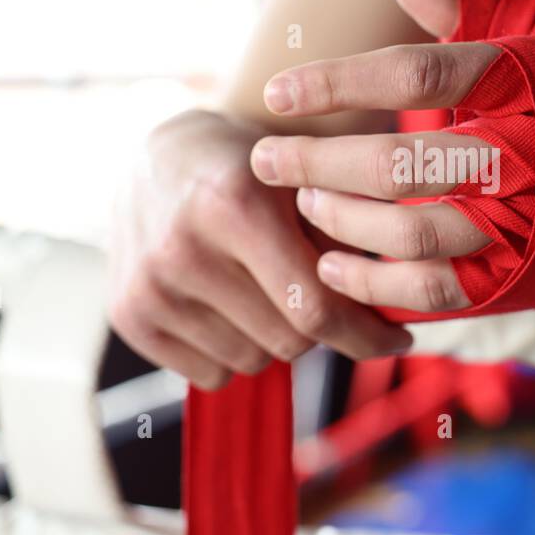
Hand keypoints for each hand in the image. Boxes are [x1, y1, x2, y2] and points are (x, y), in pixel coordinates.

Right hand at [106, 109, 411, 389]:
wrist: (160, 158)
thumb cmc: (251, 169)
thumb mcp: (304, 181)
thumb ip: (349, 237)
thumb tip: (407, 305)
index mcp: (234, 203)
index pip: (315, 308)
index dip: (367, 335)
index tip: (398, 341)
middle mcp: (182, 247)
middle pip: (289, 342)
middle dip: (317, 326)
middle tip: (315, 290)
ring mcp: (148, 285)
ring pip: (253, 362)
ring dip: (273, 338)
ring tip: (261, 287)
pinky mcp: (127, 315)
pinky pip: (211, 376)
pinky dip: (232, 353)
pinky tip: (225, 303)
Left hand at [249, 0, 512, 312]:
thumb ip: (473, 3)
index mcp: (528, 80)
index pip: (412, 75)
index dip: (336, 83)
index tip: (277, 93)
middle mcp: (526, 156)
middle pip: (398, 164)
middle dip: (318, 162)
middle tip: (264, 159)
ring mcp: (528, 225)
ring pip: (411, 234)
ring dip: (341, 223)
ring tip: (301, 204)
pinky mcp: (524, 279)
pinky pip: (436, 292)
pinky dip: (375, 287)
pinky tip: (332, 270)